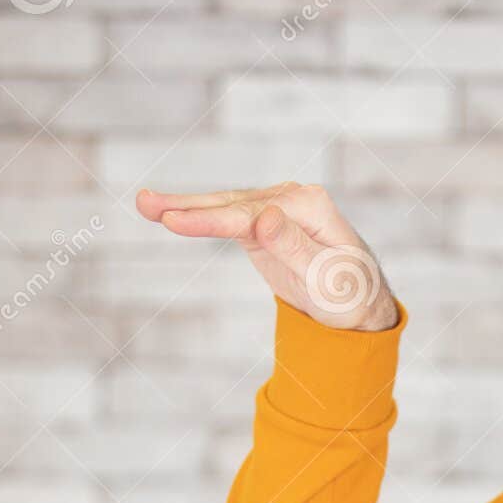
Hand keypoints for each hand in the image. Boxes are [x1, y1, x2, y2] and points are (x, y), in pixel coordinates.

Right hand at [136, 181, 399, 330]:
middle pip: (232, 203)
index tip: (175, 221)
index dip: (213, 219)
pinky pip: (225, 219)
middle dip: (189, 206)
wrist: (358, 303)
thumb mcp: (325, 278)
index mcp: (308, 206)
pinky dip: (196, 217)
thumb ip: (294, 247)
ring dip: (183, 207)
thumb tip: (262, 217)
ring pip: (224, 207)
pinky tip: (166, 214)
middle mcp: (290, 198)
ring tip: (144, 204)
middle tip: (145, 204)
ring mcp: (274, 207)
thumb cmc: (349, 294)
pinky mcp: (261, 223)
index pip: (252, 214)